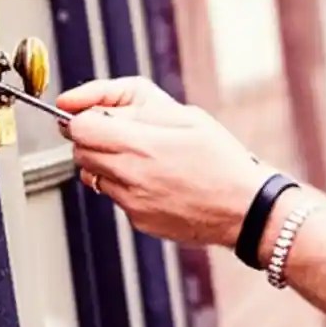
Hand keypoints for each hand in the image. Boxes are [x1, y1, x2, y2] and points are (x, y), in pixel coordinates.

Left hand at [61, 79, 270, 246]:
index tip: (102, 115)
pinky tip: (159, 182)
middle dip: (96, 138)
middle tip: (130, 135)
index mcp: (140, 144)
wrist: (247, 209)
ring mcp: (131, 202)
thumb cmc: (223, 160)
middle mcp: (129, 175)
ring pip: (94, 175)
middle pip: (80, 151)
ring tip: (148, 160)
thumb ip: (133, 106)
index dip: (86, 116)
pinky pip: (116, 197)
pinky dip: (128, 187)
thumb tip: (83, 106)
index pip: (78, 126)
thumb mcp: (186, 115)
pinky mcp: (138, 221)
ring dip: (110, 163)